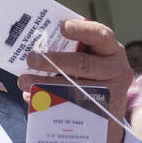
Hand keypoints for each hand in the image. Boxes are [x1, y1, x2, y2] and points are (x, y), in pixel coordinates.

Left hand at [20, 19, 131, 142]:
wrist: (109, 114)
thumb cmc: (94, 78)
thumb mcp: (93, 60)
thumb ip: (74, 51)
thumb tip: (38, 48)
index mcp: (112, 51)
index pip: (101, 36)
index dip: (82, 30)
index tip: (62, 27)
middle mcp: (117, 71)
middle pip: (83, 64)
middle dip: (54, 61)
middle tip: (31, 59)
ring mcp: (111, 95)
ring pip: (75, 89)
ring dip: (45, 85)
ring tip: (24, 81)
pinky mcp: (101, 115)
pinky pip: (71, 108)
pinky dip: (48, 102)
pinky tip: (33, 98)